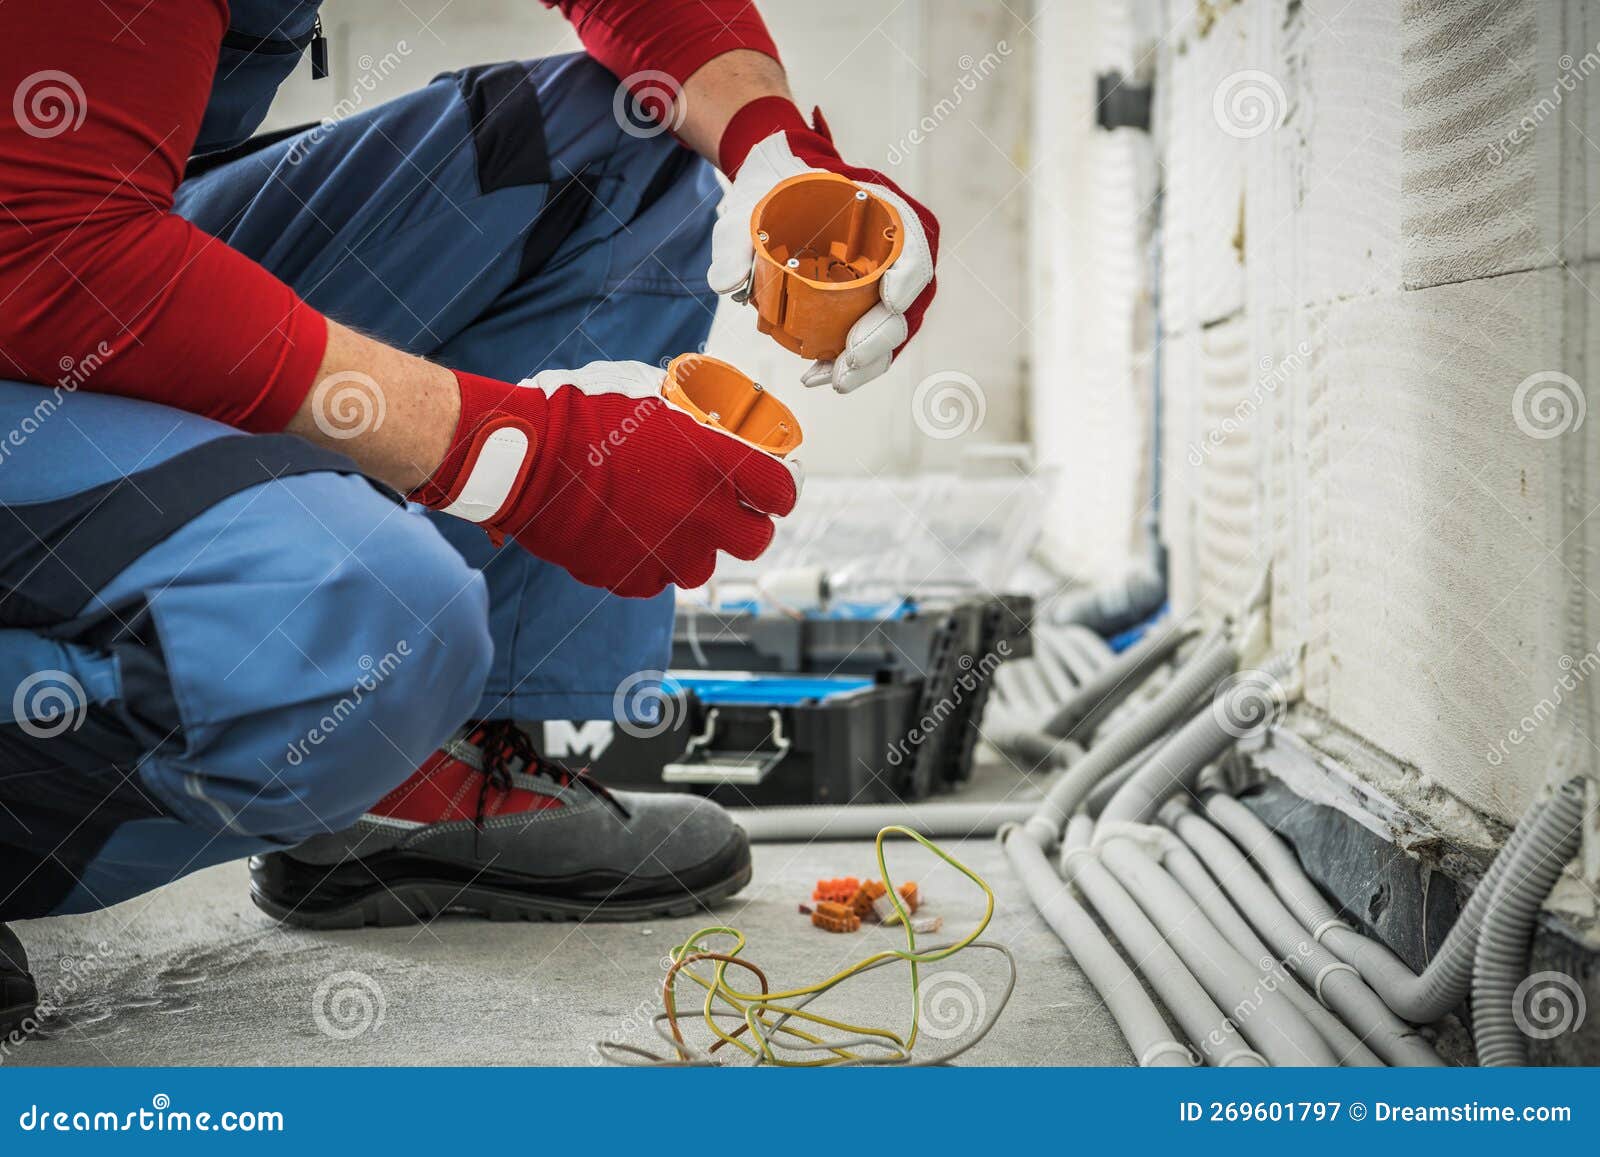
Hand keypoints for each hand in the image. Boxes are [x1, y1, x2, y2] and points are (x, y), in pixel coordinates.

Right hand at [417, 361, 798, 597]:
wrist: (524, 459)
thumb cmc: (581, 416)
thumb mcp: (647, 395)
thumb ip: (689, 415)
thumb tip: (708, 417)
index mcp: (714, 463)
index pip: (780, 491)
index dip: (779, 490)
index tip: (772, 488)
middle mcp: (701, 515)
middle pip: (756, 539)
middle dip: (746, 525)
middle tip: (727, 510)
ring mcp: (669, 552)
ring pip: (704, 565)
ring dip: (694, 546)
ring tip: (666, 522)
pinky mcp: (634, 578)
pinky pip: (657, 578)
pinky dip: (649, 561)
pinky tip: (628, 534)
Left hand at [709, 102, 938, 392]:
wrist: (773, 203)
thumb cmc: (772, 197)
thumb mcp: (747, 208)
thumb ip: (734, 240)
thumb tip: (728, 284)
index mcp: (879, 214)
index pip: (911, 245)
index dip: (909, 275)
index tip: (890, 300)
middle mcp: (888, 254)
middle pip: (905, 301)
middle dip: (881, 336)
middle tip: (850, 358)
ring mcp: (877, 287)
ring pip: (888, 332)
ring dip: (867, 362)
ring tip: (836, 379)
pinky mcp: (859, 313)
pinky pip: (863, 344)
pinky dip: (846, 365)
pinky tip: (818, 376)